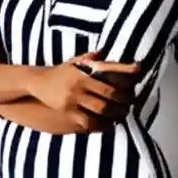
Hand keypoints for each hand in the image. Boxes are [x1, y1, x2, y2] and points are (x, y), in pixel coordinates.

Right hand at [24, 53, 139, 124]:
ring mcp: (73, 98)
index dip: (125, 72)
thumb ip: (89, 58)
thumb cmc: (60, 72)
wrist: (37, 82)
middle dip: (124, 99)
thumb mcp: (74, 61)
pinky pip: (89, 121)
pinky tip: (108, 125)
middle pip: (109, 93)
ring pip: (101, 108)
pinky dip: (101, 125)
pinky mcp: (68, 110)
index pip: (109, 70)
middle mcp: (79, 83)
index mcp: (83, 69)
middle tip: (134, 102)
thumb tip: (103, 52)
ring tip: (123, 114)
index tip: (139, 72)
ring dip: (115, 113)